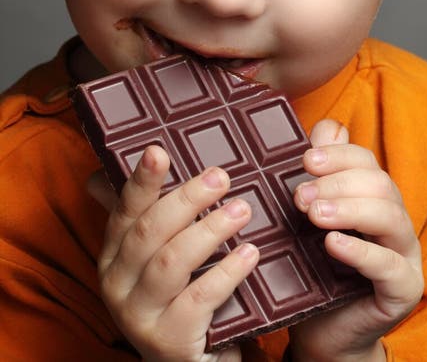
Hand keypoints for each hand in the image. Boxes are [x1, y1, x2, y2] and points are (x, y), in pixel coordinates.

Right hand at [87, 145, 258, 361]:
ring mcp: (139, 316)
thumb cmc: (182, 295)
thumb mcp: (164, 252)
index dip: (142, 179)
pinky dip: (226, 273)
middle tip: (222, 176)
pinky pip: (198, 300)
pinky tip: (249, 253)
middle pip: (149, 231)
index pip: (125, 209)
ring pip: (171, 262)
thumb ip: (157, 208)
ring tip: (243, 209)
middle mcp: (117, 283)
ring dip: (210, 230)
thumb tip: (151, 149)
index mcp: (114, 254)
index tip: (159, 150)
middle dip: (186, 199)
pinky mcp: (168, 341)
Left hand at [289, 120, 423, 361]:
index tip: (306, 159)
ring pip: (390, 217)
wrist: (324, 332)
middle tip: (299, 196)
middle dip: (338, 184)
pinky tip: (333, 245)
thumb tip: (328, 126)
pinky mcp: (405, 290)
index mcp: (375, 197)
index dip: (339, 155)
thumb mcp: (311, 218)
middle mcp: (395, 219)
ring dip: (349, 210)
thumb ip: (321, 174)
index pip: (366, 161)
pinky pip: (390, 266)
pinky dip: (362, 251)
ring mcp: (405, 254)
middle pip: (380, 184)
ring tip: (313, 215)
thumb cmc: (315, 269)